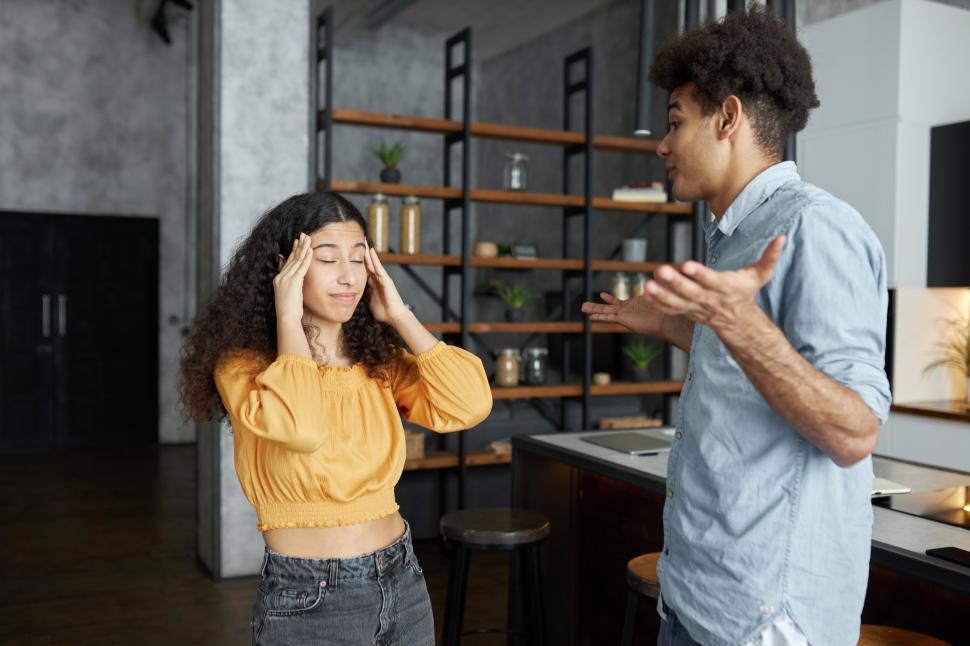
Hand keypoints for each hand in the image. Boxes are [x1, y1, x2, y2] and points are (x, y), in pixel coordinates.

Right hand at [273, 233, 311, 320]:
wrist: (286, 317)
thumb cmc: (289, 311)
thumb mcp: (288, 295)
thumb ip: (292, 286)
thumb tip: (296, 281)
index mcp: (278, 279)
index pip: (288, 262)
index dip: (294, 251)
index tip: (297, 242)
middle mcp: (281, 277)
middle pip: (292, 258)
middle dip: (298, 246)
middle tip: (303, 235)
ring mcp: (286, 278)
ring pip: (297, 260)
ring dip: (303, 248)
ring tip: (308, 238)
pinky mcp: (294, 281)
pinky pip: (302, 266)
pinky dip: (307, 257)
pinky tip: (310, 250)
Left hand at [363, 245, 408, 323]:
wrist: (393, 316)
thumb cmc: (383, 311)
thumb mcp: (369, 301)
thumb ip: (364, 294)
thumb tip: (356, 292)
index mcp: (372, 283)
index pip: (364, 269)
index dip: (358, 261)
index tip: (351, 252)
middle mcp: (377, 279)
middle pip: (368, 263)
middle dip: (362, 253)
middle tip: (357, 240)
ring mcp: (382, 278)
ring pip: (373, 263)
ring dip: (367, 252)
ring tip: (363, 241)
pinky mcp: (386, 280)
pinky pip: (378, 268)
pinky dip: (374, 259)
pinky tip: (370, 251)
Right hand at [581, 292, 664, 336]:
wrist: (669, 321)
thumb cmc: (666, 309)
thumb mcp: (659, 291)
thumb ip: (657, 284)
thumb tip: (662, 272)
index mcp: (634, 305)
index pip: (619, 303)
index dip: (610, 299)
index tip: (602, 295)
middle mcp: (628, 311)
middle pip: (608, 308)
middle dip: (596, 307)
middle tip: (584, 306)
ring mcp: (625, 315)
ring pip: (606, 311)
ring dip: (594, 310)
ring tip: (583, 308)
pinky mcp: (624, 319)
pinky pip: (609, 317)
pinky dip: (599, 316)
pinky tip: (591, 316)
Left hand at [644, 235, 785, 332]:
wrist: (736, 320)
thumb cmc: (745, 292)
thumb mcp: (760, 275)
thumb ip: (770, 256)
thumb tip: (782, 237)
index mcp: (723, 286)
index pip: (710, 279)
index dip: (699, 273)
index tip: (687, 265)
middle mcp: (706, 298)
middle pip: (689, 291)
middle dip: (675, 281)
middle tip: (661, 270)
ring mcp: (694, 306)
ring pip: (676, 302)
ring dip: (660, 294)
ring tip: (647, 284)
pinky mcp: (685, 311)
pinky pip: (669, 309)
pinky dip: (657, 303)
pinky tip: (645, 293)